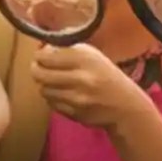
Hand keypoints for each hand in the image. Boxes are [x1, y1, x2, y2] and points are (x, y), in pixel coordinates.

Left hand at [30, 44, 153, 128]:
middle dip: (36, 69)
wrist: (125, 106)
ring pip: (43, 89)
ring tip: (54, 81)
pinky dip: (53, 98)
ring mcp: (77, 98)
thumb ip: (67, 49)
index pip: (46, 56)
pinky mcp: (74, 114)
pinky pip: (51, 103)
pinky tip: (63, 94)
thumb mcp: (92, 55)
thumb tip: (42, 46)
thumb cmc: (106, 76)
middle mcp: (80, 78)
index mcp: (85, 59)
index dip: (39, 55)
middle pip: (39, 73)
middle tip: (39, 68)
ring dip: (45, 85)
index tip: (41, 55)